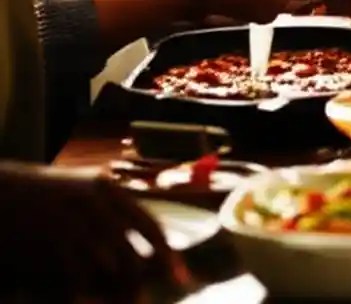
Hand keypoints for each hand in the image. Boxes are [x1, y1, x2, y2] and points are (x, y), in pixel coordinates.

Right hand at [0, 166, 189, 301]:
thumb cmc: (38, 199)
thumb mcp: (78, 195)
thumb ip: (109, 217)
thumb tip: (140, 252)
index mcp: (107, 190)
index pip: (150, 227)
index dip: (169, 257)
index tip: (182, 279)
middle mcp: (95, 204)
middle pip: (131, 258)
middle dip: (137, 287)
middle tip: (138, 303)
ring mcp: (72, 223)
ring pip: (107, 272)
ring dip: (113, 294)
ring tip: (117, 303)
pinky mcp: (49, 243)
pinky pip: (76, 279)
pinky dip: (82, 295)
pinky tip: (83, 300)